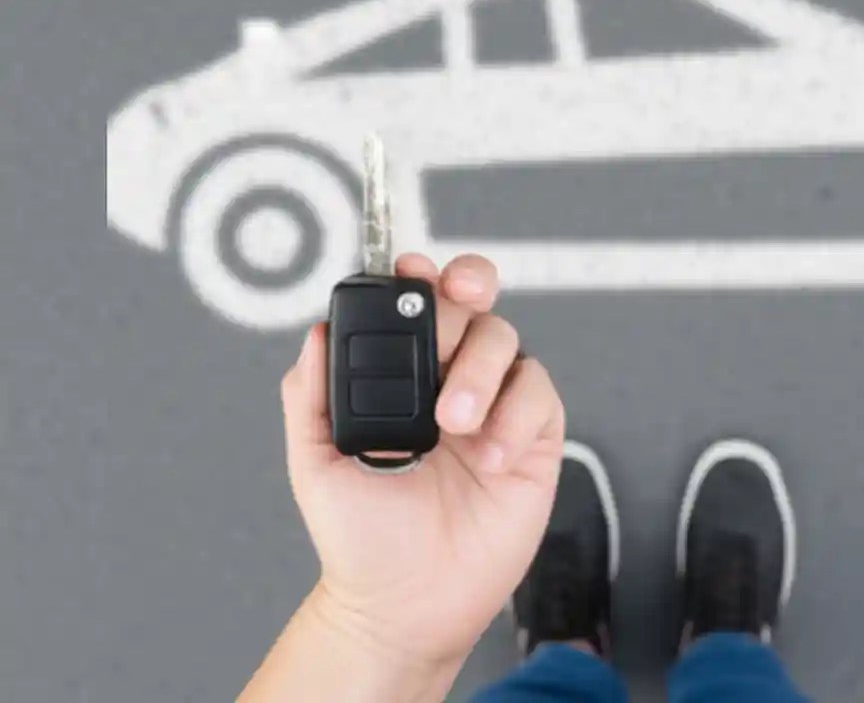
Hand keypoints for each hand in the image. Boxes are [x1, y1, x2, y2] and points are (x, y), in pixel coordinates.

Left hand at [279, 253, 564, 666]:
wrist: (405, 604)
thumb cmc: (361, 538)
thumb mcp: (315, 462)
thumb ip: (310, 394)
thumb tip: (316, 330)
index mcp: (400, 378)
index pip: (416, 305)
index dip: (420, 276)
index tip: (412, 272)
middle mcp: (450, 382)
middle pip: (469, 308)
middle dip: (459, 304)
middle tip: (444, 330)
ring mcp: (495, 407)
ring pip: (506, 343)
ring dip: (480, 372)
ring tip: (454, 424)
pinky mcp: (532, 439)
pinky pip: (538, 395)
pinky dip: (515, 415)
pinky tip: (488, 455)